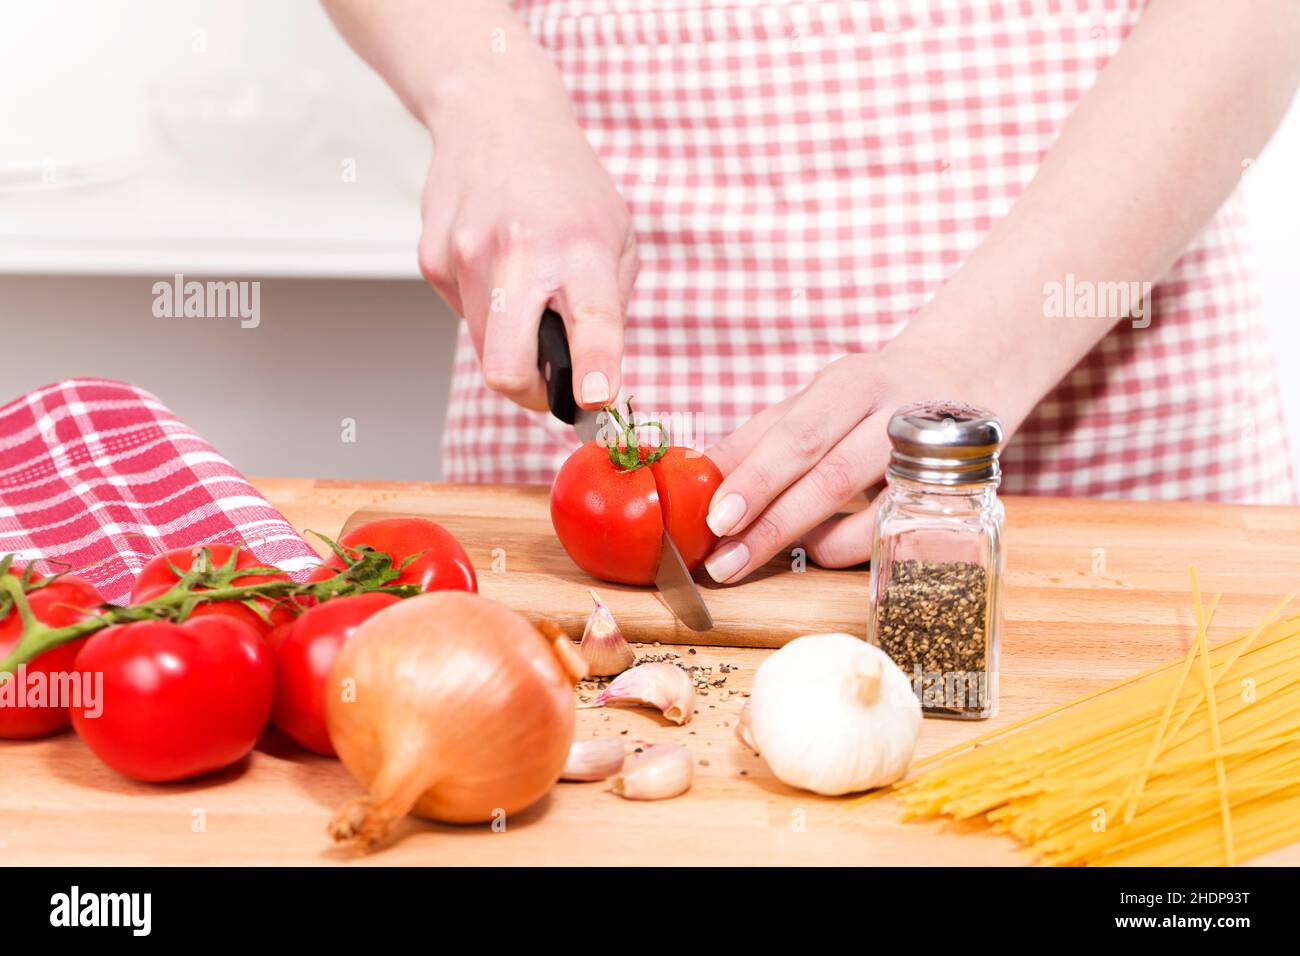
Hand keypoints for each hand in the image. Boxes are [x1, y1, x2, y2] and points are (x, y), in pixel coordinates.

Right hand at [416, 71, 636, 411]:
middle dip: (529, 396)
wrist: (496, 114)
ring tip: (527, 295)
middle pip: (506, 367)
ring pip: (486, 352)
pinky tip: (495, 263)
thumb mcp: (617, 236)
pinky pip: (465, 318)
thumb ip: (610, 308)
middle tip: (550, 387)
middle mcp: (520, 252)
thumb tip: (593, 383)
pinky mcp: (432, 260)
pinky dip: (485, 309)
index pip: (591, 320)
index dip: (594, 368)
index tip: (593, 398)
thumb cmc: (567, 187)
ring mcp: (467, 256)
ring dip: (510, 345)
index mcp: (581, 247)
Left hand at [700, 342, 1014, 583]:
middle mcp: (895, 416)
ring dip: (805, 542)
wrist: (971, 373)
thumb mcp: (818, 400)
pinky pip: (889, 536)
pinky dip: (844, 547)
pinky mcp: (951, 497)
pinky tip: (817, 544)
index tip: (714, 517)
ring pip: (864, 516)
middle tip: (723, 560)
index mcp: (852, 383)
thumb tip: (696, 476)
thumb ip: (761, 437)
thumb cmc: (874, 395)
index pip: (799, 432)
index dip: (755, 477)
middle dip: (770, 523)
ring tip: (755, 554)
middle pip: (830, 475)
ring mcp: (929, 460)